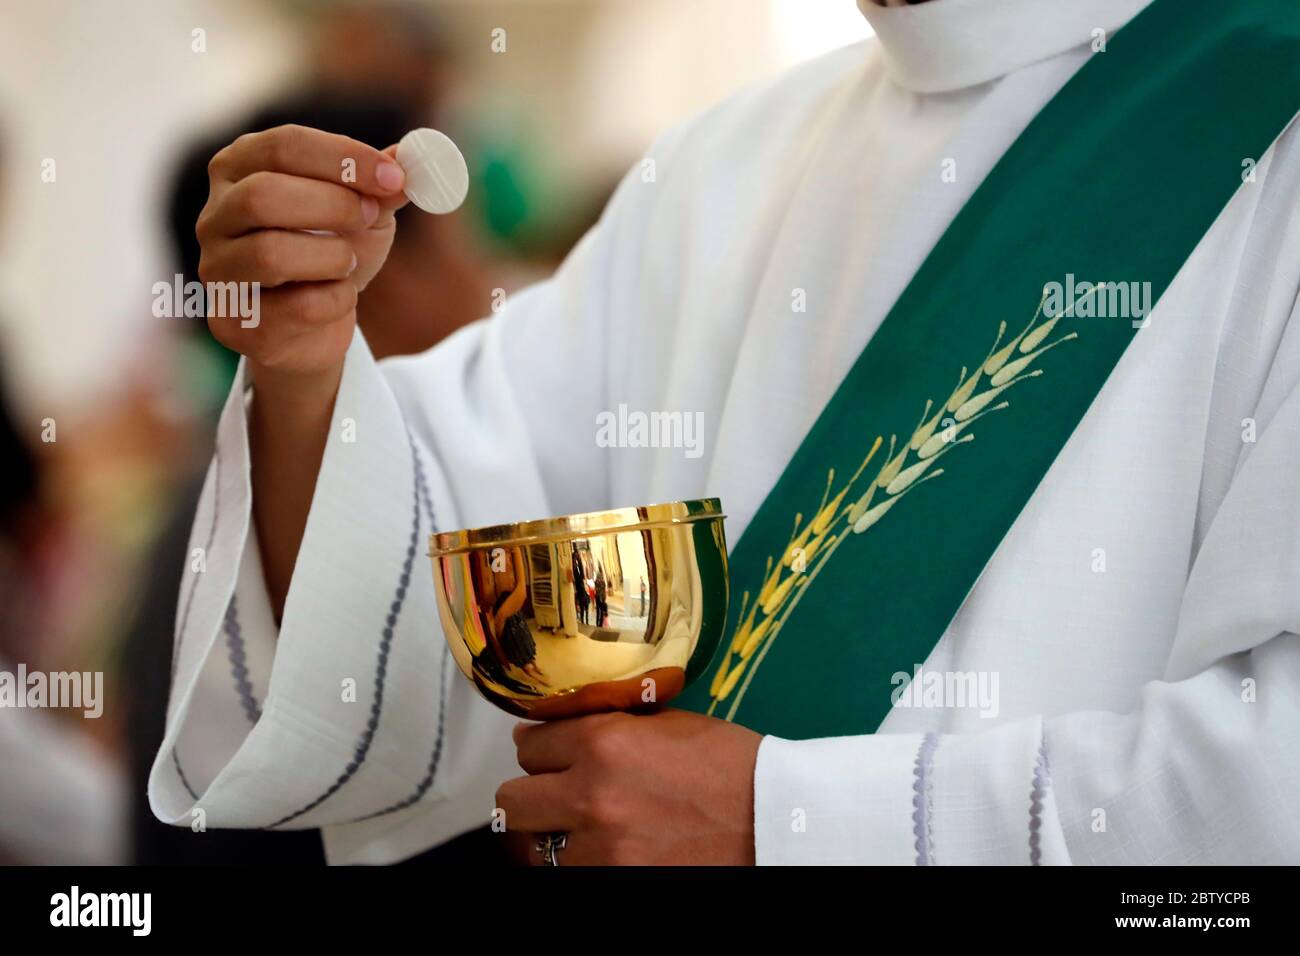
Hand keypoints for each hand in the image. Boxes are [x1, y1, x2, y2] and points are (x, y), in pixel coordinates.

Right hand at [196, 124, 408, 383]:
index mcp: (239, 168)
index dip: (344, 159)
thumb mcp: (363, 212)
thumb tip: (413, 158)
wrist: (316, 328)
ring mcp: (217, 270)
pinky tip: (338, 298)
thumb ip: (381, 185)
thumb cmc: (331, 255)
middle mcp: (215, 215)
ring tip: (349, 263)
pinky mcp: (234, 323)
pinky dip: (337, 301)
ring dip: (333, 257)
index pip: (283, 146)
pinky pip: (297, 307)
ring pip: (272, 253)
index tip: (394, 177)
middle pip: (264, 195)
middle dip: (334, 205)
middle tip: (369, 217)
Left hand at [497, 710, 762, 864]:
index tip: (548, 755)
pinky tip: (604, 851)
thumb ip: (609, 726)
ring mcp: (601, 850)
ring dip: (554, 837)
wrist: (776, 818)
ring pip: (535, 850)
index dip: (541, 750)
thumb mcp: (667, 724)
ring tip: (581, 829)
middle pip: (512, 802)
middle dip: (530, 795)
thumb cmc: (733, 767)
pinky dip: (581, 864)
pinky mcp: (615, 884)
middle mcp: (592, 796)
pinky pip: (569, 875)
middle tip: (550, 794)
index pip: (530, 746)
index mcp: (604, 743)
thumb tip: (559, 733)